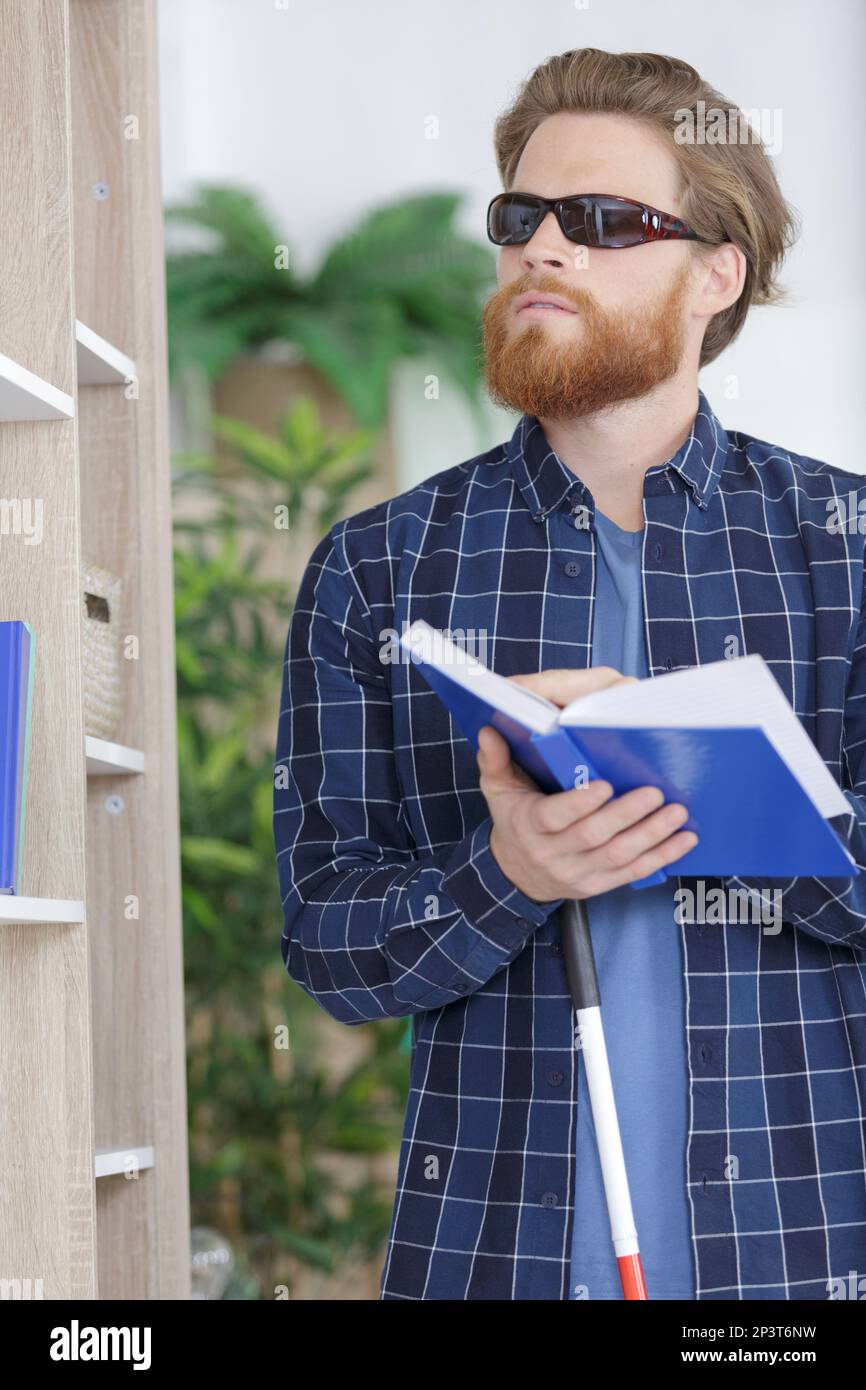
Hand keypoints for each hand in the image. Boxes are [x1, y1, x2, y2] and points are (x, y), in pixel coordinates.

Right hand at [477, 666, 697, 901]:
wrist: (516, 872)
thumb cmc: (514, 820)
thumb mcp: (498, 789)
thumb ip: (495, 760)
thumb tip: (489, 730)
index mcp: (529, 825)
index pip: (554, 816)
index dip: (580, 803)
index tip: (605, 785)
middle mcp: (553, 853)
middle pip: (594, 836)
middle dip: (627, 815)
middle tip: (654, 792)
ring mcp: (578, 872)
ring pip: (619, 856)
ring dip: (652, 835)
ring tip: (676, 812)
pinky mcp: (598, 884)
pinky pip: (633, 872)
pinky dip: (662, 857)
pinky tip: (684, 840)